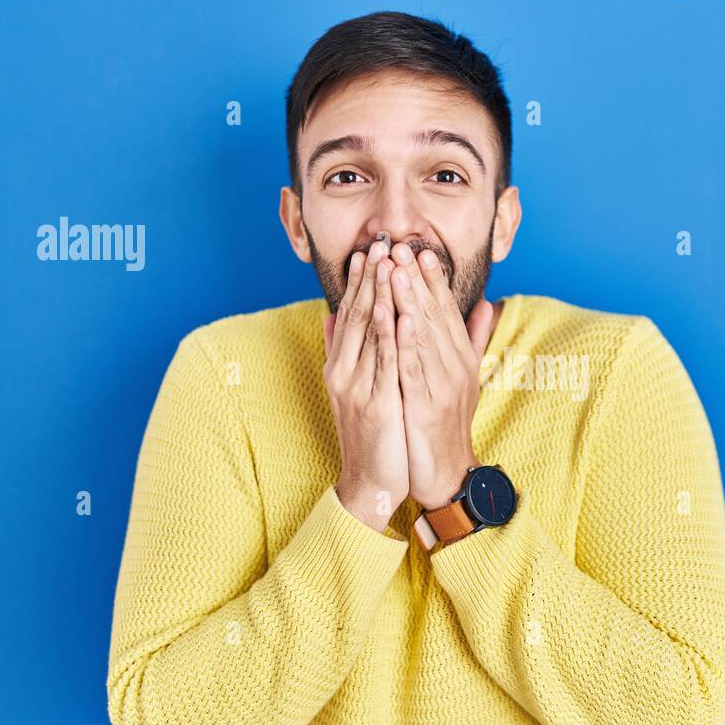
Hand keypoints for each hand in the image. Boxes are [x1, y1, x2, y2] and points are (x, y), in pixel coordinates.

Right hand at [322, 238, 407, 532]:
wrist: (370, 482)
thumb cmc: (371, 434)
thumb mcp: (355, 388)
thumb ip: (343, 352)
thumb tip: (331, 318)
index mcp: (342, 365)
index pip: (351, 314)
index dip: (360, 281)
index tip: (370, 249)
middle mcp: (344, 371)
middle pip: (357, 315)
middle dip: (369, 278)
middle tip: (378, 241)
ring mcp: (358, 387)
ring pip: (368, 333)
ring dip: (377, 294)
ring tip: (386, 262)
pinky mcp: (376, 404)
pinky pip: (383, 363)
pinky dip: (388, 334)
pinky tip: (393, 309)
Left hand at [385, 241, 494, 509]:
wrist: (446, 473)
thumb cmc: (448, 424)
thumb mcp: (463, 378)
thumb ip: (472, 340)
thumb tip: (487, 304)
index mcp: (460, 358)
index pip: (446, 311)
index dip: (433, 279)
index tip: (419, 249)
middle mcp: (455, 367)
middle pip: (435, 316)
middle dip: (418, 279)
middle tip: (402, 245)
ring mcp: (443, 386)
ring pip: (425, 336)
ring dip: (411, 300)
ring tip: (398, 270)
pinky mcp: (428, 406)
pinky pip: (416, 370)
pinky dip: (409, 344)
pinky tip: (401, 319)